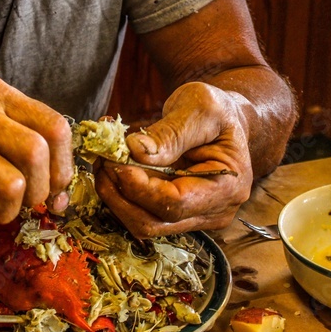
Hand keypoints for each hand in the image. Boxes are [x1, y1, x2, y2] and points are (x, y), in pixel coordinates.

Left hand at [94, 82, 253, 236]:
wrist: (223, 122)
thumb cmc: (218, 111)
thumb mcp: (199, 108)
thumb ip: (170, 133)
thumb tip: (135, 150)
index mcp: (228, 188)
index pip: (176, 203)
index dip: (139, 188)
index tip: (114, 162)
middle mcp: (214, 212)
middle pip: (154, 222)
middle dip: (119, 195)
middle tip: (102, 161)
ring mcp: (194, 218)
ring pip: (142, 223)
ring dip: (115, 196)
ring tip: (105, 161)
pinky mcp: (176, 215)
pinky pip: (141, 213)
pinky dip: (121, 193)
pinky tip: (113, 166)